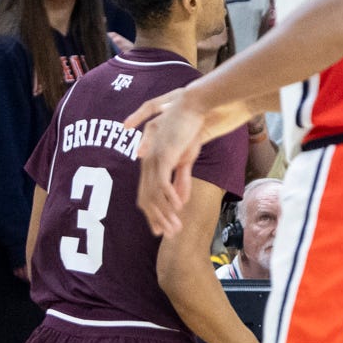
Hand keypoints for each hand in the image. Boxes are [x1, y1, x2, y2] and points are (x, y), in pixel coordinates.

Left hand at [125, 84, 256, 233]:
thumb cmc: (191, 129)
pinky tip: (178, 209)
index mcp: (150, 161)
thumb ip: (181, 180)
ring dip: (165, 213)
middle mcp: (147, 161)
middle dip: (156, 219)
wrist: (197, 107)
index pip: (145, 194)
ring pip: (154, 194)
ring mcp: (153, 158)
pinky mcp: (163, 156)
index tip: (160, 230)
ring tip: (174, 228)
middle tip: (166, 235)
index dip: (152, 214)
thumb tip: (180, 200)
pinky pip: (164, 183)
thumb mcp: (186, 160)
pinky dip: (170, 198)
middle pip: (146, 198)